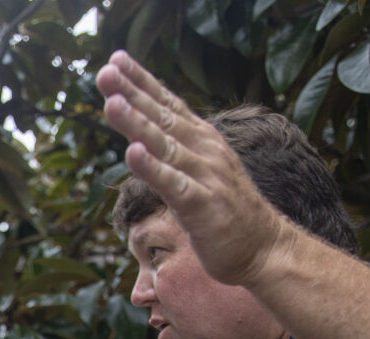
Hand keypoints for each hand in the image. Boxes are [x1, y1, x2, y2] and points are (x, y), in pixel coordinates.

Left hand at [96, 50, 292, 289]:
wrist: (263, 248)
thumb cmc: (224, 212)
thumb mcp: (198, 173)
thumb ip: (174, 152)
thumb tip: (143, 136)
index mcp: (201, 140)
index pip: (168, 104)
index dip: (142, 81)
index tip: (116, 59)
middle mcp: (204, 150)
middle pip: (162, 117)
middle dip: (132, 93)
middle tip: (105, 71)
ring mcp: (205, 176)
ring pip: (164, 145)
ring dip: (137, 123)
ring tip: (112, 102)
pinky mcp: (203, 205)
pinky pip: (173, 183)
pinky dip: (153, 168)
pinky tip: (133, 153)